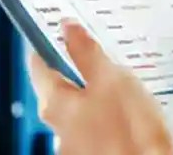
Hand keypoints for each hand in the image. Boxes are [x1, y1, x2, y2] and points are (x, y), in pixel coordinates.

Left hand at [27, 21, 172, 154]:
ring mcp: (76, 148)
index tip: (59, 30)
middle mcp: (59, 130)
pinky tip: (131, 117)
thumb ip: (87, 51)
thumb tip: (68, 29)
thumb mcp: (112, 79)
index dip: (50, 43)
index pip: (39, 64)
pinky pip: (98, 131)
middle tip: (102, 58)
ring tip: (126, 90)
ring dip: (99, 99)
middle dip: (80, 73)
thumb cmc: (132, 135)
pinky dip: (110, 120)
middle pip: (61, 90)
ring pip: (82, 112)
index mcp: (55, 105)